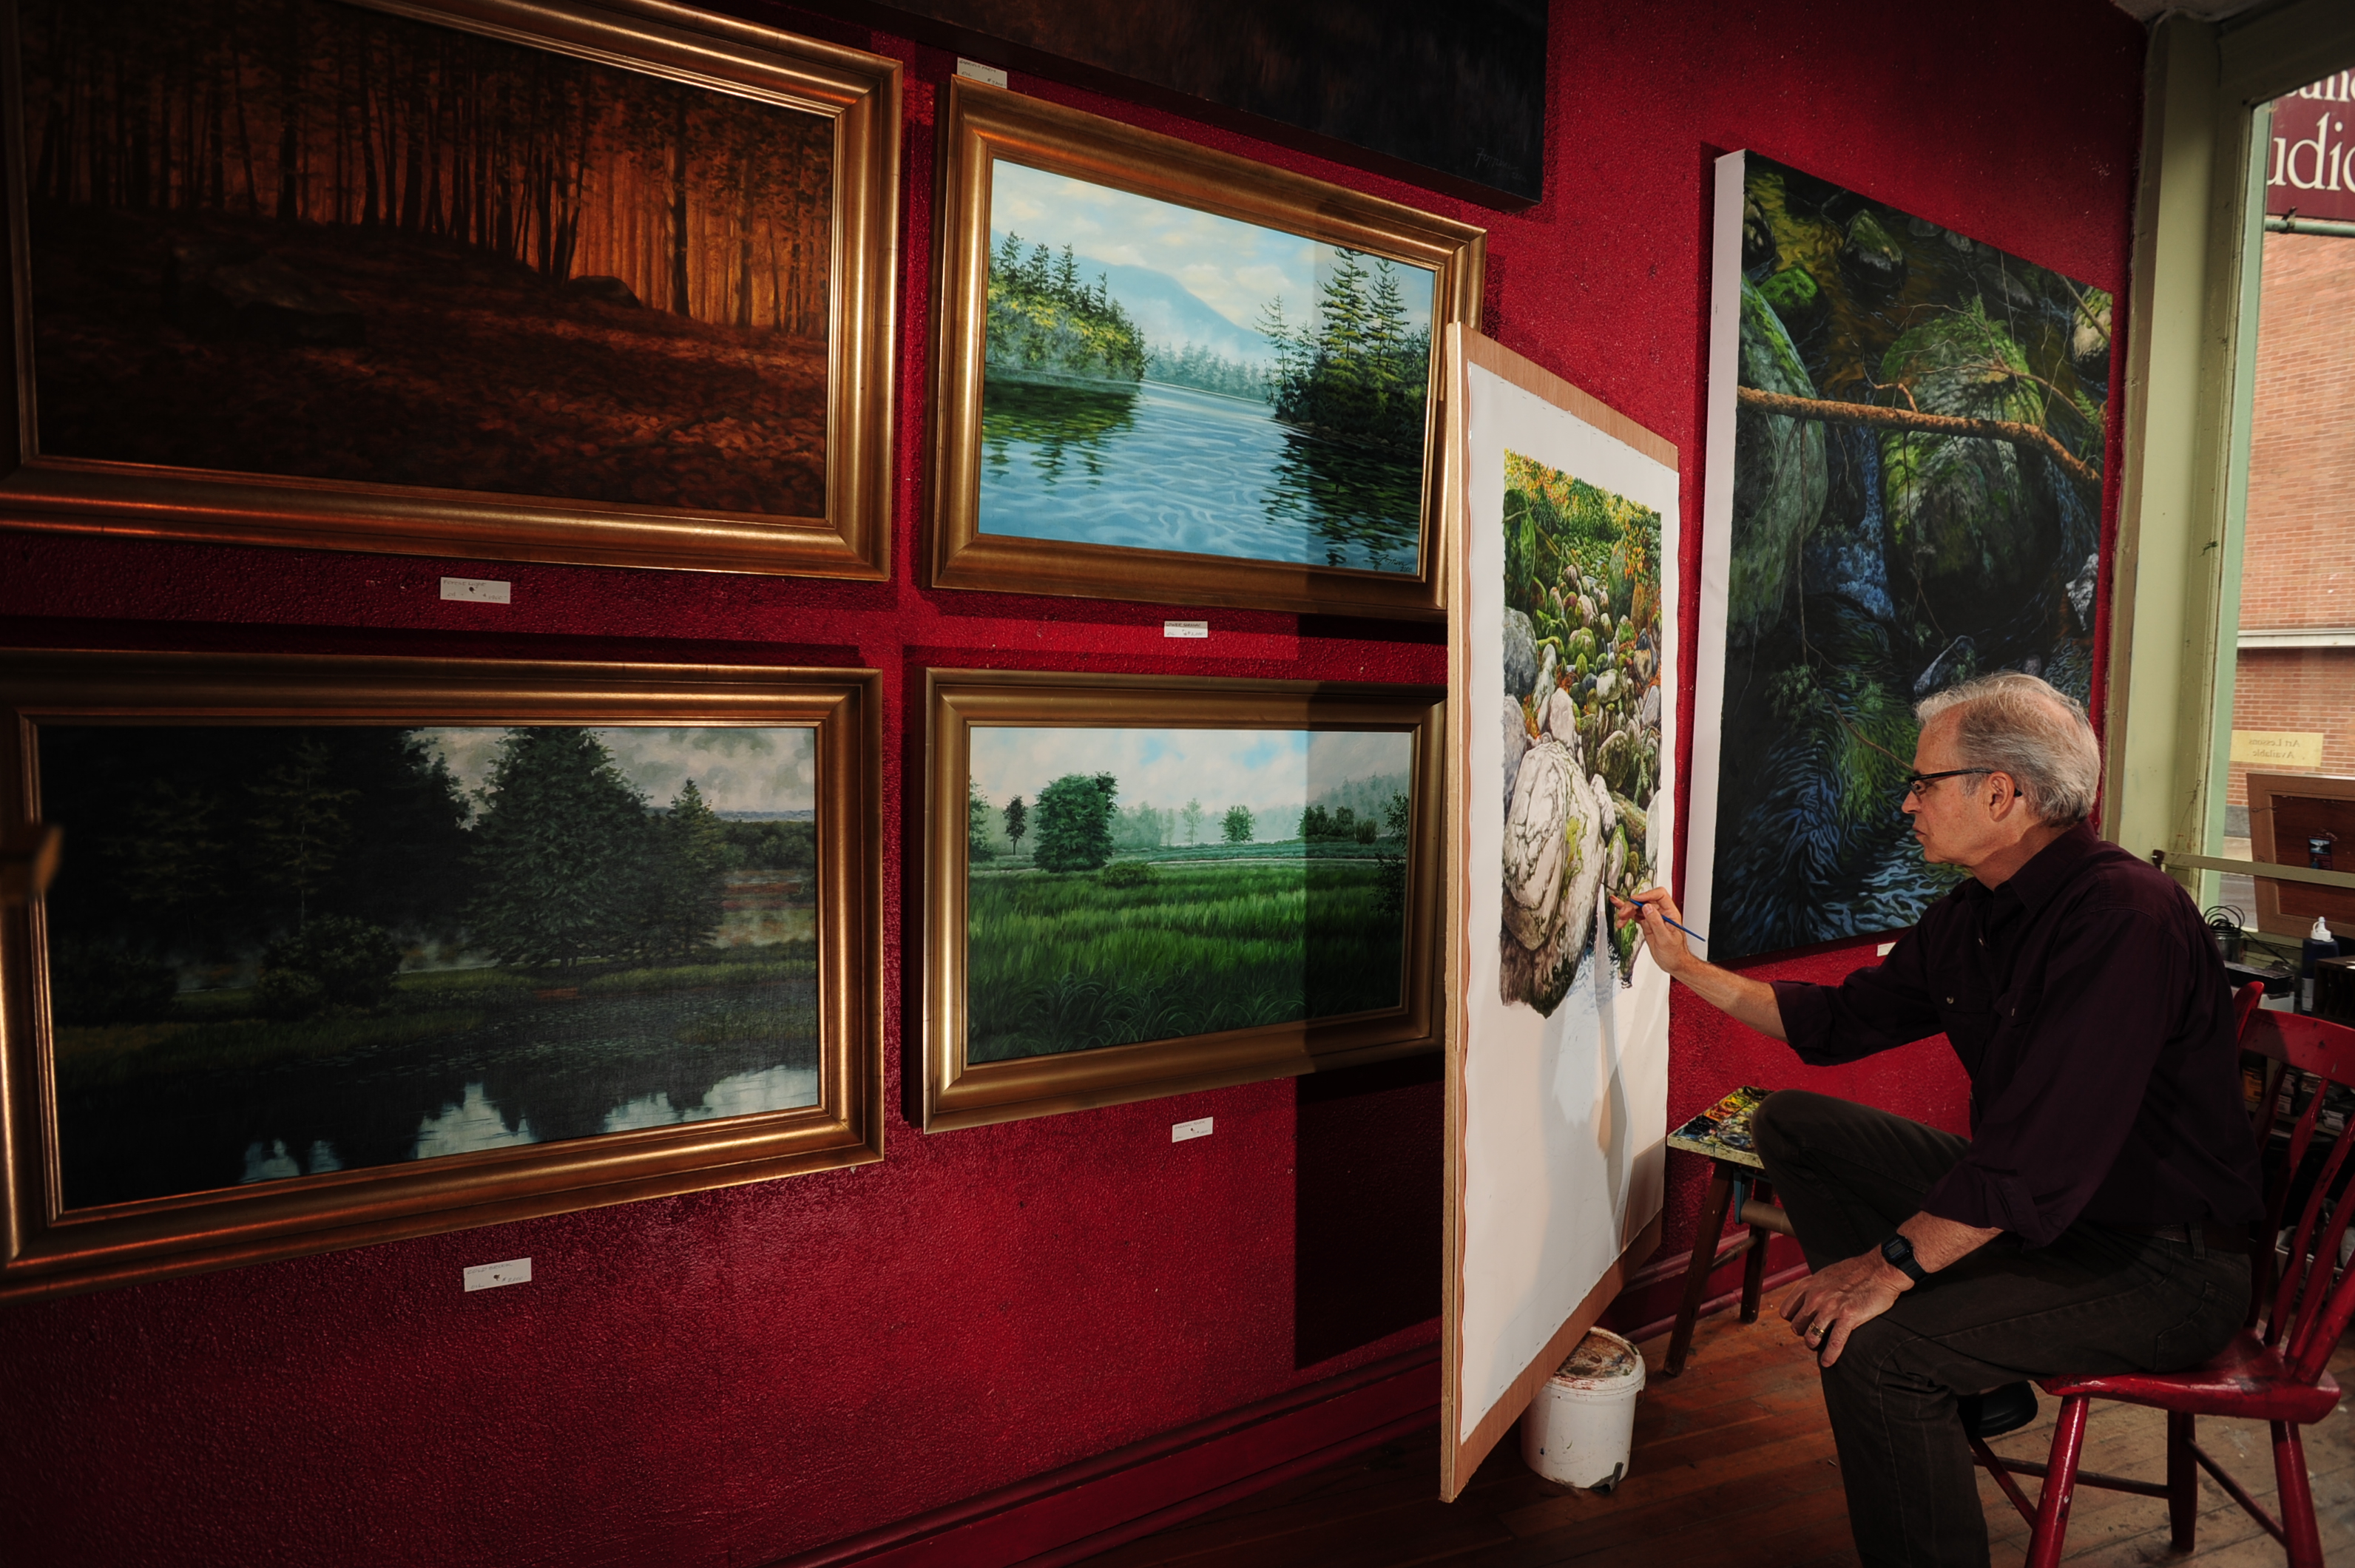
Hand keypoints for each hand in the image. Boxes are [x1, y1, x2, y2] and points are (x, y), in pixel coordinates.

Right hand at [1610, 886, 1692, 975]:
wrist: (1674, 963)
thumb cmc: (1675, 953)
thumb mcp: (1665, 938)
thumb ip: (1656, 922)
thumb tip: (1647, 907)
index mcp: (1670, 913)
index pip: (1659, 895)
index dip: (1646, 895)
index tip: (1635, 900)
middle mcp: (1662, 913)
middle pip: (1645, 901)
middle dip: (1632, 905)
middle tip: (1624, 913)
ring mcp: (1653, 918)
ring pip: (1638, 908)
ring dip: (1627, 911)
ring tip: (1621, 917)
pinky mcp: (1647, 925)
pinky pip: (1636, 916)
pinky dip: (1627, 915)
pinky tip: (1619, 910)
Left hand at [1780, 1248, 1907, 1365]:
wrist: (1880, 1269)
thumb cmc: (1856, 1271)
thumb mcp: (1826, 1274)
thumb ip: (1815, 1288)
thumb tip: (1809, 1300)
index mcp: (1809, 1285)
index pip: (1786, 1311)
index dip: (1793, 1320)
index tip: (1801, 1324)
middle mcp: (1815, 1297)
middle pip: (1797, 1326)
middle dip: (1804, 1333)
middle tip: (1813, 1336)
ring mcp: (1831, 1308)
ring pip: (1811, 1337)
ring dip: (1814, 1345)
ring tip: (1818, 1348)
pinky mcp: (1848, 1317)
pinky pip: (1834, 1343)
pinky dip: (1830, 1355)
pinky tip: (1828, 1362)